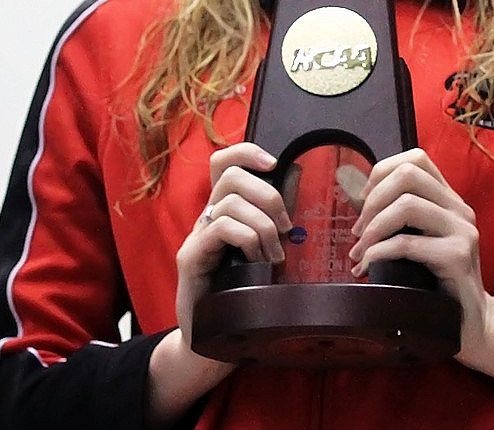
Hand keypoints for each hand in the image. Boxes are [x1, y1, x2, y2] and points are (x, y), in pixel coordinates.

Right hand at [174, 142, 292, 346]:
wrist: (209, 340)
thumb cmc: (241, 299)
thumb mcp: (263, 258)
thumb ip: (274, 234)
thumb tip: (303, 215)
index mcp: (224, 214)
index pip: (223, 163)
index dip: (247, 153)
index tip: (275, 164)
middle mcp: (206, 220)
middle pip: (229, 175)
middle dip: (267, 194)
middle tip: (284, 227)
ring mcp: (196, 238)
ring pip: (229, 202)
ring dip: (261, 225)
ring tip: (273, 255)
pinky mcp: (190, 258)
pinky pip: (220, 229)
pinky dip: (246, 239)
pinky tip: (256, 261)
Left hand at [348, 148, 493, 391]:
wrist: (472, 322)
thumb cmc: (438, 283)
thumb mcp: (421, 242)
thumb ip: (400, 219)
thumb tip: (356, 201)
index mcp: (448, 200)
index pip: (416, 158)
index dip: (381, 171)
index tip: (362, 201)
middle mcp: (459, 209)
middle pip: (408, 174)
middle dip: (372, 200)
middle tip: (357, 231)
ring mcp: (462, 232)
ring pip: (407, 205)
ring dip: (373, 228)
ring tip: (359, 252)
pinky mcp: (458, 258)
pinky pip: (408, 244)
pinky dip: (378, 252)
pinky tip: (368, 266)